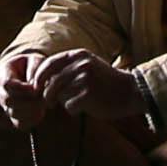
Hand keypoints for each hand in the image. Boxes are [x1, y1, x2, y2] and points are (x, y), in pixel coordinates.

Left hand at [14, 48, 139, 137]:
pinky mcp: (89, 95)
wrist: (130, 91)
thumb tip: (40, 81)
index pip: (48, 64)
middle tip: (50, 103)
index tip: (36, 89)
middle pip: (50, 83)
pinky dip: (73, 110)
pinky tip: (85, 107)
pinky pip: (69, 106)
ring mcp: (85, 79)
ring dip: (63, 103)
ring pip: (59, 95)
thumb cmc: (104, 81)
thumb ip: (67, 68)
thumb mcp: (87, 65)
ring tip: (75, 102)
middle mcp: (80, 64)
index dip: (38, 78)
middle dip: (47, 95)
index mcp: (78, 55)